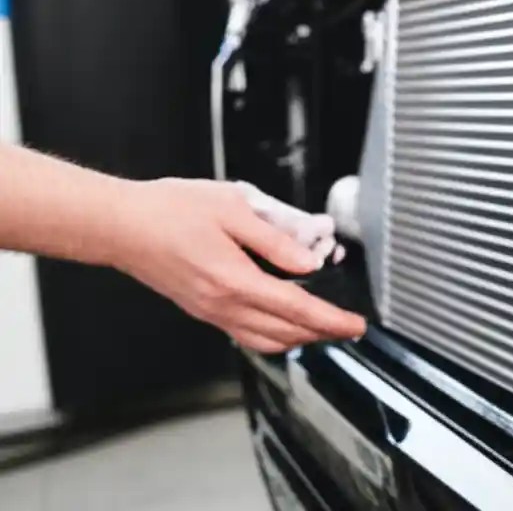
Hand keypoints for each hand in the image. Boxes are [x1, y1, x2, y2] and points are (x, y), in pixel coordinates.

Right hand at [107, 178, 366, 353]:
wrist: (120, 225)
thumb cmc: (169, 210)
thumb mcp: (233, 208)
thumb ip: (276, 239)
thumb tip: (310, 263)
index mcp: (234, 280)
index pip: (297, 310)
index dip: (332, 321)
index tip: (356, 325)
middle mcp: (222, 305)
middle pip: (286, 334)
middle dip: (323, 334)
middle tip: (348, 327)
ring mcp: (210, 312)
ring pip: (265, 341)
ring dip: (299, 338)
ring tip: (323, 326)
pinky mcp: (202, 310)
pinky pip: (245, 334)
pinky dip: (273, 335)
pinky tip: (284, 321)